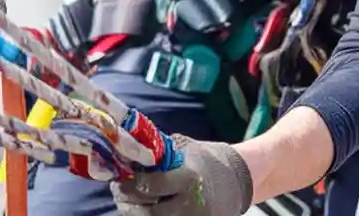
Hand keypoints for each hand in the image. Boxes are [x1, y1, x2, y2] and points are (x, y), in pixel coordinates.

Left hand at [111, 135, 252, 215]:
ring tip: (129, 202)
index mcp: (188, 178)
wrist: (240, 178)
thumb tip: (127, 151)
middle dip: (127, 204)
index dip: (128, 185)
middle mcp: (191, 204)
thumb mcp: (186, 149)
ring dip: (135, 214)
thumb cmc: (208, 160)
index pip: (148, 187)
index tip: (119, 179)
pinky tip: (146, 209)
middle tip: (118, 193)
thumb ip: (160, 153)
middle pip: (147, 213)